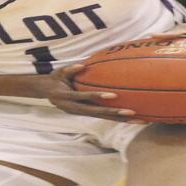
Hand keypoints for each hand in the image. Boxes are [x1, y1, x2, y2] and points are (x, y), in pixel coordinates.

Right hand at [29, 66, 147, 123]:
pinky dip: (117, 118)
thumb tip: (82, 65)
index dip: (98, 97)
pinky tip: (131, 118)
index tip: (114, 96)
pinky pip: (103, 116)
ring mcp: (82, 113)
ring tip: (139, 120)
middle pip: (98, 113)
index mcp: (68, 99)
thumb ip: (70, 70)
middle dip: (115, 114)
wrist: (46, 92)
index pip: (85, 98)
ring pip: (103, 118)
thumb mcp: (60, 73)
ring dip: (121, 119)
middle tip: (132, 113)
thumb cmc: (56, 79)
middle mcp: (75, 109)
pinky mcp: (86, 113)